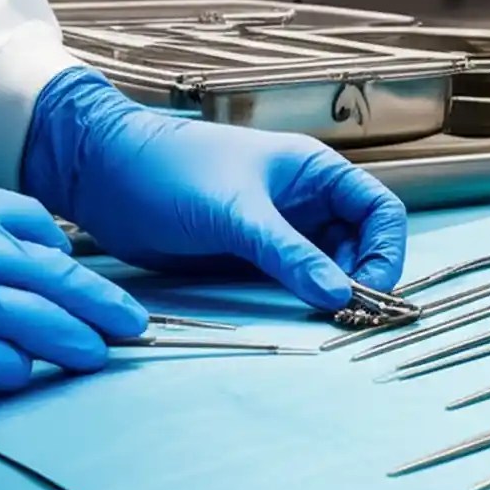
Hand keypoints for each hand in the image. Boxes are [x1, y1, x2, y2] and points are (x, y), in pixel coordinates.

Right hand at [0, 177, 147, 393]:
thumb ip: (17, 218)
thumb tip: (61, 248)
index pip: (63, 267)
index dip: (102, 294)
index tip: (128, 313)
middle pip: (58, 301)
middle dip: (99, 322)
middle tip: (125, 336)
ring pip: (32, 338)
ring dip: (67, 348)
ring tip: (89, 354)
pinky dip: (14, 368)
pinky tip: (20, 365)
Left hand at [23, 68, 407, 311]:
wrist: (104, 176)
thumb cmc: (171, 171)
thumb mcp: (236, 214)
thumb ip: (289, 254)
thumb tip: (339, 295)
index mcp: (315, 171)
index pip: (379, 210)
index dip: (385, 250)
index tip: (371, 289)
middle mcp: (306, 199)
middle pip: (361, 242)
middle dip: (364, 277)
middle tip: (351, 315)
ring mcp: (281, 227)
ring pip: (330, 264)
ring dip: (335, 291)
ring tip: (329, 318)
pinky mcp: (253, 253)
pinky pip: (296, 277)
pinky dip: (306, 296)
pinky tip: (303, 313)